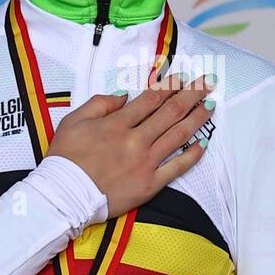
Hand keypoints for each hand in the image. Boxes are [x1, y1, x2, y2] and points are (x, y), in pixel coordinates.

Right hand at [45, 72, 216, 219]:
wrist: (63, 196)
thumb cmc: (65, 158)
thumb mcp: (73, 121)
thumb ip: (100, 104)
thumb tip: (124, 95)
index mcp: (117, 123)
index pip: (151, 99)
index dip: (170, 86)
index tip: (183, 77)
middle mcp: (135, 140)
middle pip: (170, 112)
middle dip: (192, 94)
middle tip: (208, 82)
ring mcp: (145, 163)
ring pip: (178, 136)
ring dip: (197, 118)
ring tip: (211, 105)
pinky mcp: (150, 185)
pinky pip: (177, 168)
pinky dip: (193, 155)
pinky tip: (204, 142)